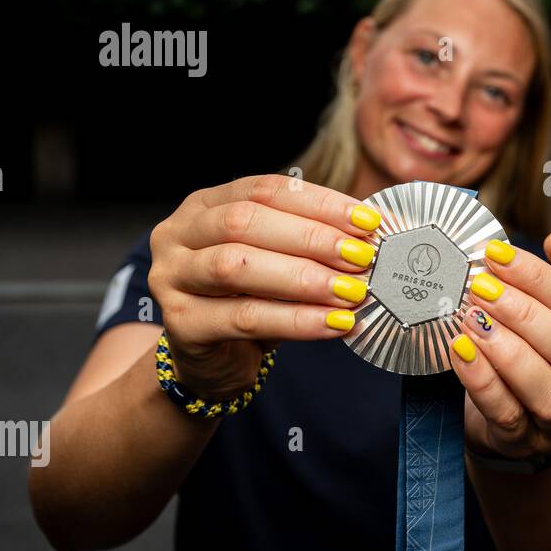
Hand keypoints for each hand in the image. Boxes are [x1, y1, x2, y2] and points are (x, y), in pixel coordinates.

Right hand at [147, 174, 382, 400]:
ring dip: (303, 278)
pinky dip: (296, 320)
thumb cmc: (251, 299)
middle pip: (245, 222)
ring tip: (351, 291)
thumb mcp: (282, 262)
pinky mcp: (180, 323)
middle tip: (361, 257)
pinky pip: (244, 317)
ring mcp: (172, 277)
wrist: (213, 360)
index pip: (267, 190)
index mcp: (206, 204)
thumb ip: (316, 242)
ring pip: (237, 267)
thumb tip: (378, 233)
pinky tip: (334, 323)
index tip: (369, 222)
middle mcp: (179, 233)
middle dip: (312, 238)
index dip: (321, 203)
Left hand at [450, 242, 550, 460]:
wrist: (503, 427)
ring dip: (508, 351)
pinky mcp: (527, 445)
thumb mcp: (534, 328)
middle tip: (482, 287)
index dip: (537, 278)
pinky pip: (509, 417)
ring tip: (471, 319)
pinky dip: (483, 382)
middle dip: (526, 315)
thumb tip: (488, 255)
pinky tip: (460, 352)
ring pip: (550, 393)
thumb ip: (523, 297)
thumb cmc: (520, 363)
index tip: (496, 254)